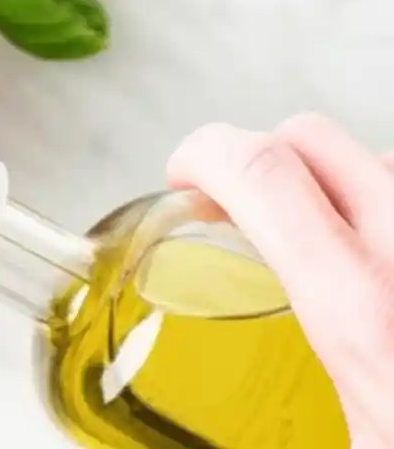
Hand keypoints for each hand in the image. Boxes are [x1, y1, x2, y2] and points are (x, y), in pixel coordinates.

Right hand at [169, 114, 393, 448]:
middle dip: (256, 157)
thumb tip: (217, 417)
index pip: (262, 171)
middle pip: (313, 139)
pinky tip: (385, 271)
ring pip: (377, 164)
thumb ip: (283, 387)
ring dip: (332, 186)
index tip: (183, 181)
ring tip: (320, 248)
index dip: (203, 154)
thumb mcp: (349, 438)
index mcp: (361, 312)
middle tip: (235, 209)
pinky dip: (386, 213)